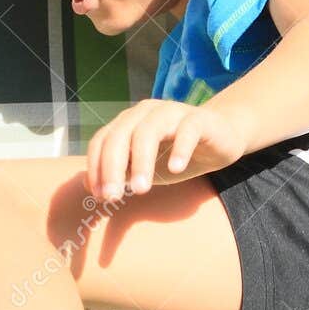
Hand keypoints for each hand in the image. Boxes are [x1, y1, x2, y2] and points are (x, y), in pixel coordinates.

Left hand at [85, 98, 250, 199]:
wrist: (219, 138)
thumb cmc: (174, 153)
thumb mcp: (143, 169)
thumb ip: (119, 174)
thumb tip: (89, 187)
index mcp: (127, 122)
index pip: (102, 140)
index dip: (96, 167)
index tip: (100, 196)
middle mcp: (146, 113)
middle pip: (120, 135)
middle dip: (112, 167)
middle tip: (113, 197)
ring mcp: (172, 112)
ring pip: (149, 131)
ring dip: (141, 161)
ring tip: (141, 190)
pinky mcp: (199, 119)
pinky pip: (187, 129)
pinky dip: (180, 149)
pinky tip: (176, 170)